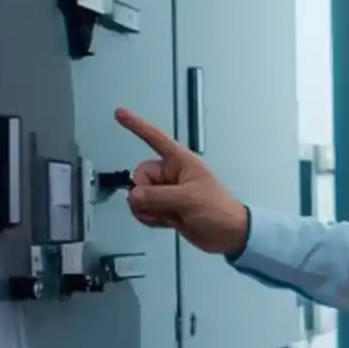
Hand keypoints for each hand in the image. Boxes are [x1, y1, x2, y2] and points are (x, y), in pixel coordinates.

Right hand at [114, 107, 249, 255]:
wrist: (229, 234)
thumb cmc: (218, 209)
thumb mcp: (188, 199)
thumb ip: (157, 196)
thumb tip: (134, 196)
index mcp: (180, 161)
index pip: (154, 138)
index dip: (136, 125)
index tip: (119, 113)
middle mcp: (171, 174)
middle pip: (140, 177)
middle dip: (144, 193)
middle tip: (165, 204)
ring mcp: (167, 192)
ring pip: (139, 196)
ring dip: (147, 209)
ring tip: (170, 214)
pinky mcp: (165, 209)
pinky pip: (144, 210)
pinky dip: (150, 218)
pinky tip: (168, 221)